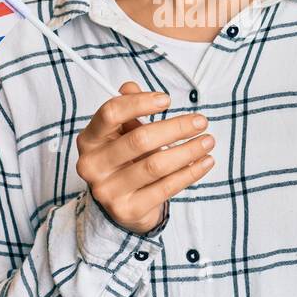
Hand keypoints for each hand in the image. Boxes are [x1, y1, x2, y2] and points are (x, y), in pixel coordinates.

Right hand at [75, 81, 215, 234]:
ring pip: (156, 165)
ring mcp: (109, 191)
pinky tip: (205, 162)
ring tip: (207, 141)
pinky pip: (166, 188)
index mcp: (89, 140)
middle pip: (139, 139)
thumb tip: (130, 87)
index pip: (111, 113)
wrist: (119, 205)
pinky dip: (190, 173)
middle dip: (175, 128)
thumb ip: (127, 110)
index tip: (167, 100)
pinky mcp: (128, 210)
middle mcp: (93, 165)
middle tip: (201, 121)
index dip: (140, 103)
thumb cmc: (124, 160)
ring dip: (188, 150)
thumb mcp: (122, 133)